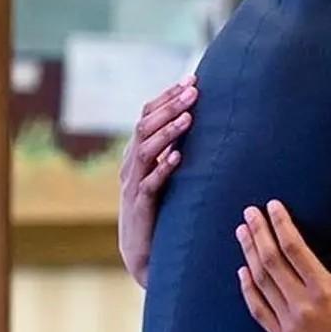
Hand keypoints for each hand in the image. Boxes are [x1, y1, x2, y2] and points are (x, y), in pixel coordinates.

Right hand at [118, 76, 196, 286]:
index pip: (148, 115)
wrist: (143, 252)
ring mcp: (133, 185)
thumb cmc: (160, 209)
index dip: (168, 96)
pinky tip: (178, 158)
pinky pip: (150, 185)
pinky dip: (163, 169)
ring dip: (168, 132)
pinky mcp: (140, 206)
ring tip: (188, 118)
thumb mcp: (166, 173)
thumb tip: (199, 119)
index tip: (192, 78)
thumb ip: (175, 148)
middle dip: (170, 106)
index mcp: (137, 152)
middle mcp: (131, 164)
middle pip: (145, 126)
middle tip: (194, 91)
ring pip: (145, 150)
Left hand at [236, 201, 330, 331]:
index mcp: (326, 292)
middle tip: (249, 212)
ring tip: (242, 233)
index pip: (295, 249)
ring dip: (250, 254)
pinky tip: (243, 273)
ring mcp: (290, 326)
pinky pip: (258, 311)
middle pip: (272, 261)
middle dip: (259, 233)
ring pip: (261, 283)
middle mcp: (302, 307)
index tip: (273, 206)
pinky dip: (247, 289)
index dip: (282, 224)